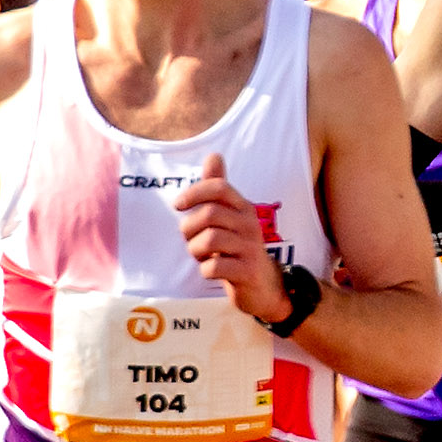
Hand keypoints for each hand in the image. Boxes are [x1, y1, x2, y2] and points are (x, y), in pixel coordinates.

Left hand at [170, 171, 285, 319]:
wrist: (263, 285)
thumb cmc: (238, 247)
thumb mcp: (230, 217)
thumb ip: (218, 190)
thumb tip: (214, 155)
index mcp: (244, 208)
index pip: (219, 187)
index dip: (195, 192)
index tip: (178, 205)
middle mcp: (251, 225)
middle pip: (209, 215)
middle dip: (189, 229)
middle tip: (190, 239)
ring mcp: (251, 249)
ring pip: (208, 241)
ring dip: (195, 250)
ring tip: (201, 256)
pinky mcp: (247, 272)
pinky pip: (214, 267)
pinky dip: (205, 270)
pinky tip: (211, 270)